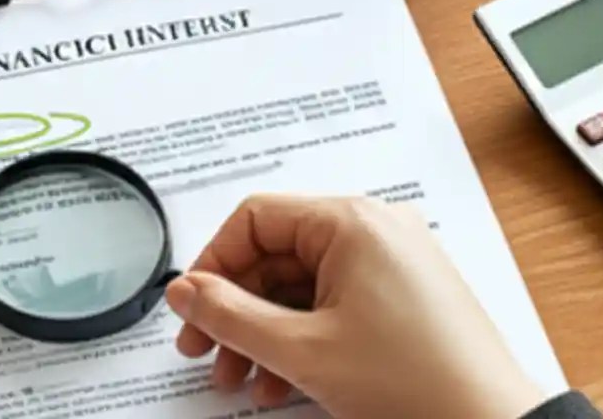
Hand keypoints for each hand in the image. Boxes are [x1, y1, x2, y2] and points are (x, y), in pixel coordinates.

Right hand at [164, 195, 546, 418]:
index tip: (193, 309)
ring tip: (244, 378)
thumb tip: (184, 291)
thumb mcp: (300, 350)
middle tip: (207, 352)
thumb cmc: (418, 385)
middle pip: (275, 255)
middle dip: (236, 310)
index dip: (213, 264)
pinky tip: (282, 380)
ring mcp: (393, 263)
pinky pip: (333, 303)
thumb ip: (229, 315)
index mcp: (352, 222)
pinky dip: (301, 337)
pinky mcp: (404, 295)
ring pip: (301, 285)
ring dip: (263, 332)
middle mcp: (375, 230)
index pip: (254, 218)